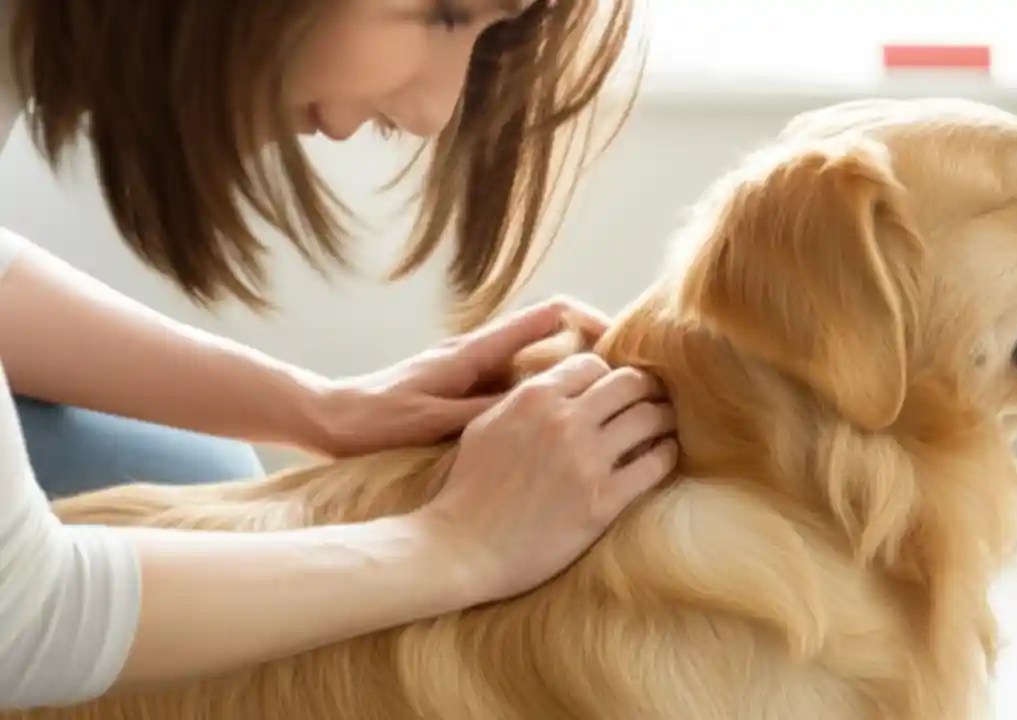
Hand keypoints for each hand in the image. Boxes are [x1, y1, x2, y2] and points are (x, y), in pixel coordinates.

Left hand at [309, 297, 612, 456]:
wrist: (328, 420)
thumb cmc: (375, 421)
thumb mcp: (434, 421)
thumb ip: (486, 410)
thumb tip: (544, 402)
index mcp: (477, 350)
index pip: (552, 314)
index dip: (594, 321)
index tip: (625, 348)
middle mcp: (481, 351)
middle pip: (555, 333)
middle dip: (596, 350)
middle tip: (634, 383)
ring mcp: (476, 369)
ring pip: (541, 359)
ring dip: (576, 374)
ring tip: (612, 406)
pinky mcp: (468, 388)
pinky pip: (522, 383)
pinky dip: (549, 394)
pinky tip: (564, 426)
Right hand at [420, 352, 679, 603]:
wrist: (462, 548)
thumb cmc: (468, 490)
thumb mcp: (487, 425)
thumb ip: (524, 400)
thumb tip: (558, 387)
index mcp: (534, 397)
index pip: (593, 364)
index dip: (608, 375)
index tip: (615, 390)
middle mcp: (564, 421)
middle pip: (630, 383)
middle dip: (646, 389)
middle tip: (653, 399)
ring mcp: (586, 461)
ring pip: (649, 418)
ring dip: (663, 418)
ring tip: (666, 424)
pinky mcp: (602, 501)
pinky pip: (654, 465)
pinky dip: (666, 455)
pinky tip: (664, 455)